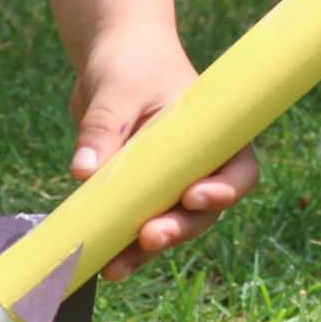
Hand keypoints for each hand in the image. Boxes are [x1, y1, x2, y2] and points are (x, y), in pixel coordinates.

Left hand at [69, 29, 258, 279]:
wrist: (111, 54)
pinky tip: (99, 261)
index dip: (224, 191)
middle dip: (178, 229)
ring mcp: (166, 181)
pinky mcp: (136, 191)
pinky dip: (117, 244)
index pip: (237, 170)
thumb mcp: (117, 87)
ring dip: (143, 251)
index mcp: (213, 132)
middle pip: (201, 210)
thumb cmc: (129, 60)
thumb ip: (103, 126)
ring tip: (114, 267)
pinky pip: (131, 223)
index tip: (193, 196)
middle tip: (149, 238)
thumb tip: (83, 169)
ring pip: (165, 224)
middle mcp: (196, 163)